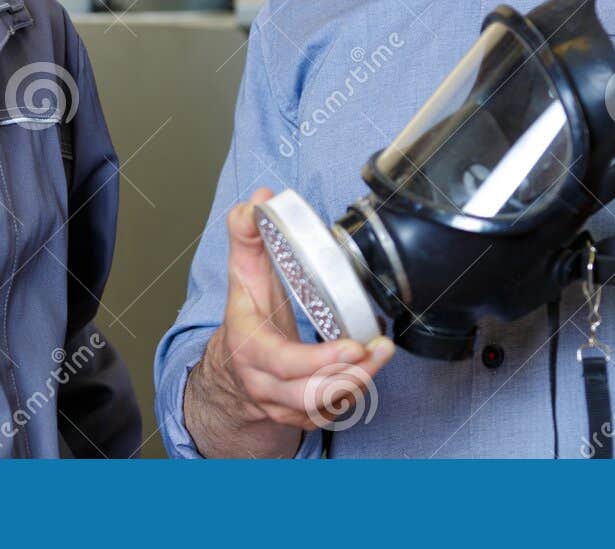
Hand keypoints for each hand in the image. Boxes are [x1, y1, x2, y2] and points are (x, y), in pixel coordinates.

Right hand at [186, 187, 393, 455]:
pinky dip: (354, 394)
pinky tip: (370, 369)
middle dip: (349, 374)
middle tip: (379, 348)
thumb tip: (259, 200)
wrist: (233, 370)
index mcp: (250, 347)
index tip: (352, 345)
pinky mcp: (302, 415)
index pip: (281, 361)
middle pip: (308, 392)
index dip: (317, 359)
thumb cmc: (246, 318)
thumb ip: (248, 234)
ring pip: (323, 406)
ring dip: (358, 383)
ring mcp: (283, 404)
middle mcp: (264, 383)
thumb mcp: (242, 274)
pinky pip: (331, 414)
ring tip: (381, 353)